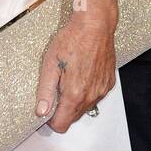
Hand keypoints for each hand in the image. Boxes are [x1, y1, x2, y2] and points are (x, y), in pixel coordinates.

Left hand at [35, 0, 117, 132]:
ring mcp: (102, 90)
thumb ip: (45, 92)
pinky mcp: (109, 82)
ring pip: (85, 107)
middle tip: (56, 89)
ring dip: (76, 100)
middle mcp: (91, 96)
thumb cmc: (73, 39)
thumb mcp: (50, 65)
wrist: (95, 25)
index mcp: (75, 94)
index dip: (51, 121)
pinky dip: (87, 91)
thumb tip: (41, 111)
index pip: (62, 125)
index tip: (47, 111)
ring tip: (70, 78)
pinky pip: (96, 96)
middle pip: (73, 118)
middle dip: (63, 110)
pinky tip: (82, 74)